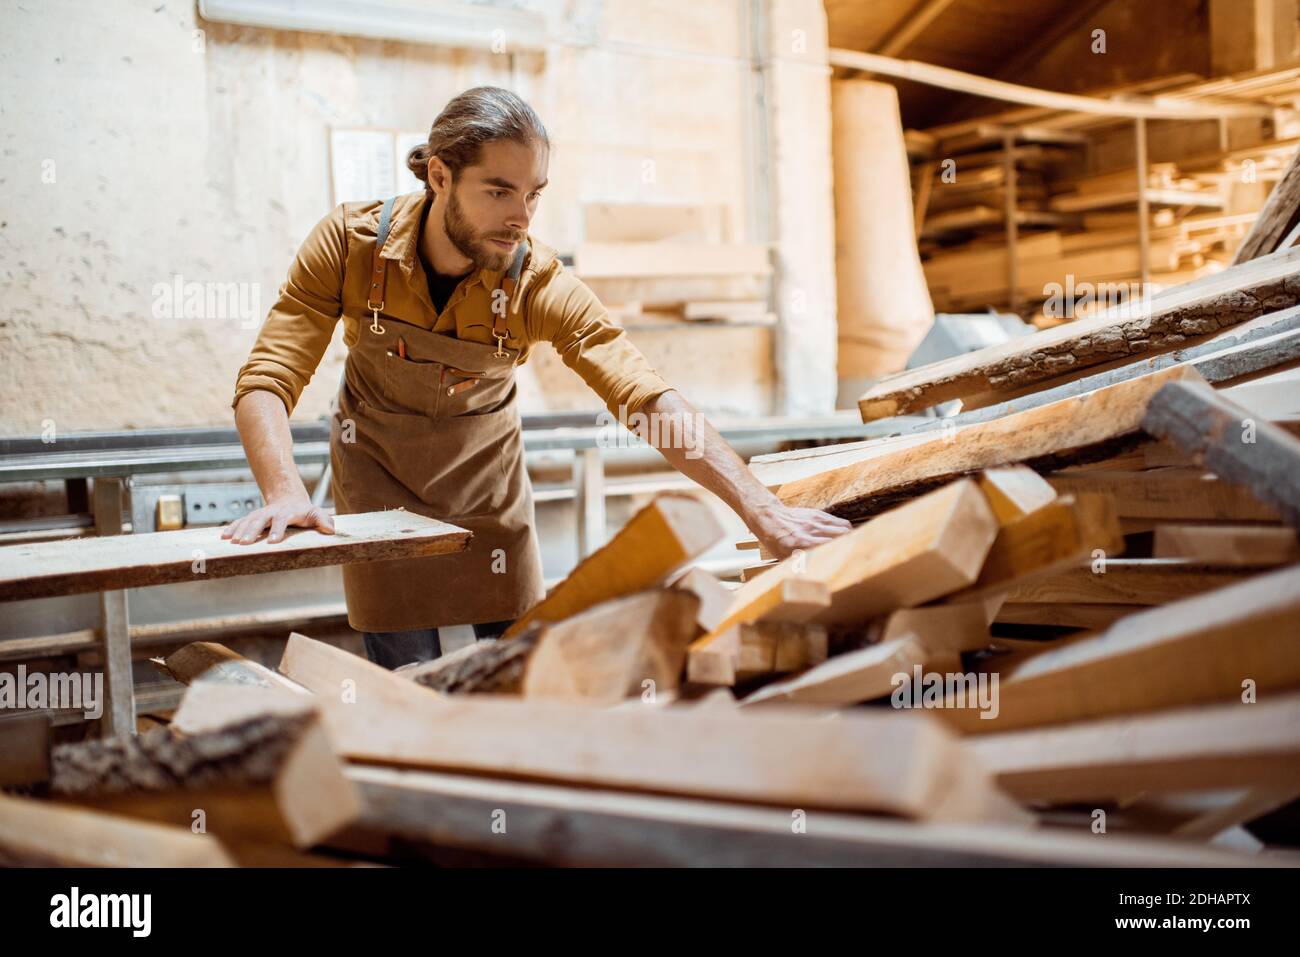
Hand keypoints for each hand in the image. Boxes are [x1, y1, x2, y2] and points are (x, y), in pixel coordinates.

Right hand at [220, 496, 334, 544]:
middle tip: (244, 543)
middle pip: (260, 519)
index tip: (273, 542)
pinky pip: (240, 522)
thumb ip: (324, 520)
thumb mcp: (317, 514)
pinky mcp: (252, 518)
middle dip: (252, 531)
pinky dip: (231, 528)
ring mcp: (260, 514)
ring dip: (239, 531)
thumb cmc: (305, 512)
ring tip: (232, 542)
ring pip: (248, 521)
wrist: (290, 500)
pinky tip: (223, 537)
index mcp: (287, 512)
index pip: (282, 520)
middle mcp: (271, 512)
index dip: (277, 530)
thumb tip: (331, 530)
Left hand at [750, 502, 851, 559]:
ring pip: (844, 529)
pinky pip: (839, 522)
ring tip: (851, 547)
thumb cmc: (775, 540)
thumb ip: (799, 566)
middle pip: (841, 538)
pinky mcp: (819, 515)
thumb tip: (812, 579)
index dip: (840, 557)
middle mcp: (811, 532)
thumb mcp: (783, 557)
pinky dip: (846, 530)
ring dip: (850, 539)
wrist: (771, 518)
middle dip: (849, 548)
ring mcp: (816, 522)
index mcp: (802, 544)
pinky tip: (845, 537)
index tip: (847, 565)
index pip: (828, 550)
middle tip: (853, 556)